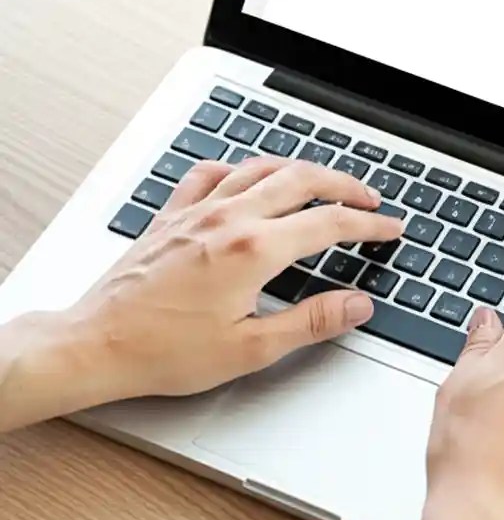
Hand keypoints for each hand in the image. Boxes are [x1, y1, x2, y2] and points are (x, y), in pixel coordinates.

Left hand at [61, 157, 400, 403]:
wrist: (96, 344)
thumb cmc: (164, 351)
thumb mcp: (252, 349)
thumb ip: (312, 322)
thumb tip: (357, 305)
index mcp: (254, 250)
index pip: (330, 223)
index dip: (370, 224)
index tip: (390, 229)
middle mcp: (228, 220)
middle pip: (302, 179)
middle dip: (345, 185)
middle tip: (371, 198)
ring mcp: (197, 212)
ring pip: (261, 168)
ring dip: (301, 170)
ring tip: (323, 182)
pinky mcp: (171, 216)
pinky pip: (211, 174)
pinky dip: (240, 169)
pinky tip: (247, 179)